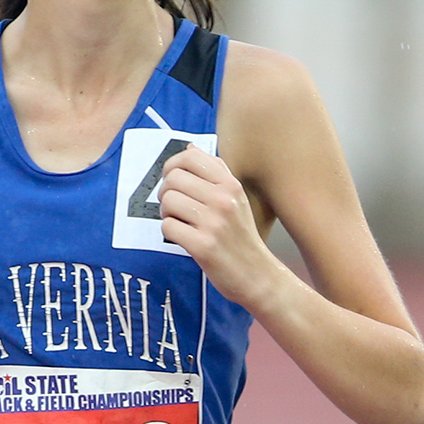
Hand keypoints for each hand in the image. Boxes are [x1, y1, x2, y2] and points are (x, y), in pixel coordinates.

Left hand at [158, 147, 275, 312]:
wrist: (257, 275)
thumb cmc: (241, 237)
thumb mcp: (237, 199)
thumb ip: (215, 173)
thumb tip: (189, 148)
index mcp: (230, 185)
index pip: (190, 157)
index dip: (172, 166)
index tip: (173, 179)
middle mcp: (223, 200)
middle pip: (173, 179)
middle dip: (166, 192)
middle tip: (173, 206)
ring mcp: (213, 223)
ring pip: (168, 201)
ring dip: (166, 213)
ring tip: (179, 222)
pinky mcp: (202, 246)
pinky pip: (168, 227)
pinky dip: (170, 233)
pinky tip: (182, 237)